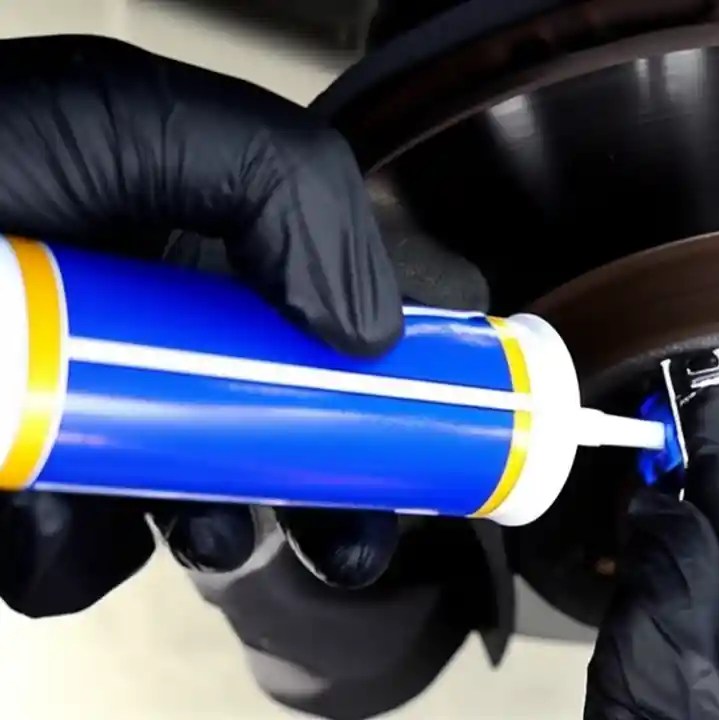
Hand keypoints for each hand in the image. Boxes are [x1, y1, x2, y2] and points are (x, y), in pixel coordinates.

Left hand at [0, 35, 403, 615]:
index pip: (359, 301)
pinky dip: (69, 553)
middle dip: (345, 490)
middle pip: (299, 425)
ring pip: (199, 503)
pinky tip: (31, 514)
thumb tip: (370, 330)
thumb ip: (286, 188)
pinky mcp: (22, 488)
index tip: (466, 419)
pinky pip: (78, 556)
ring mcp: (96, 411)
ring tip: (189, 526)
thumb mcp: (132, 125)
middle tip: (361, 535)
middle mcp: (164, 329)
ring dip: (211, 533)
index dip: (425, 364)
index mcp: (212, 240)